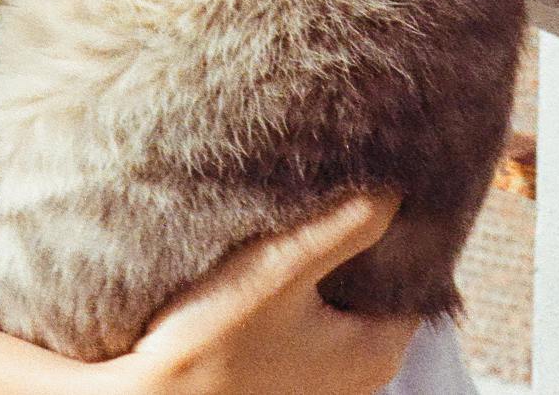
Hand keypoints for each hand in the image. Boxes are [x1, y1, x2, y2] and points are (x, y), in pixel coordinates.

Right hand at [94, 192, 418, 394]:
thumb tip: (396, 187)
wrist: (145, 394)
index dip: (398, 228)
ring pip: (336, 300)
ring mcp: (319, 376)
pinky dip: (295, 289)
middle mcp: (358, 373)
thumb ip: (348, 224)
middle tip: (327, 191)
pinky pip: (306, 318)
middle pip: (373, 287)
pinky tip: (267, 261)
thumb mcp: (281, 267)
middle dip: (353, 243)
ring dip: (318, 263)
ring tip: (291, 221)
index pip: (414, 276)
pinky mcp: (282, 371)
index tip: (371, 185)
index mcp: (376, 351)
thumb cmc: (212, 342)